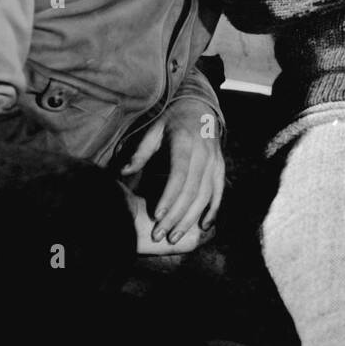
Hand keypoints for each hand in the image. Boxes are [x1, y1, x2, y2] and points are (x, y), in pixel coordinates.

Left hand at [120, 98, 224, 248]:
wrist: (200, 108)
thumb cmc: (172, 121)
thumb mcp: (154, 130)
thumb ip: (140, 152)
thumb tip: (123, 172)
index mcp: (185, 143)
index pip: (179, 175)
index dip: (169, 197)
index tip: (157, 217)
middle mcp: (204, 154)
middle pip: (192, 190)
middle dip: (177, 216)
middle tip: (160, 236)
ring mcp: (215, 161)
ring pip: (206, 195)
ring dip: (191, 219)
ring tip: (174, 237)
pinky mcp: (220, 167)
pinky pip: (219, 192)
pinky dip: (213, 210)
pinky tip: (203, 226)